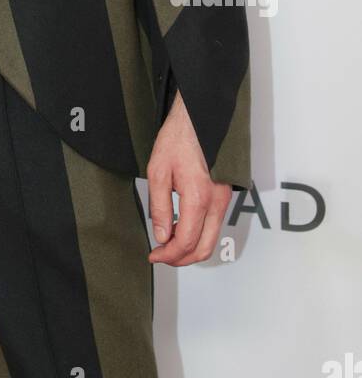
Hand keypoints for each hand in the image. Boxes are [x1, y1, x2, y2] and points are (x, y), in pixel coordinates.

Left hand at [146, 90, 231, 266]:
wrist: (199, 119)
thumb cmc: (177, 139)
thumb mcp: (158, 171)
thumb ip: (160, 207)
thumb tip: (162, 236)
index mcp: (198, 197)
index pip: (186, 242)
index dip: (168, 254)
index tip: (154, 254)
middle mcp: (216, 203)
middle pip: (204, 249)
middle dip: (181, 258)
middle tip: (161, 255)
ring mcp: (224, 200)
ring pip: (211, 240)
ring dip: (190, 249)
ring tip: (167, 243)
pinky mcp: (224, 196)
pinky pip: (214, 226)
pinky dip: (198, 236)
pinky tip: (180, 228)